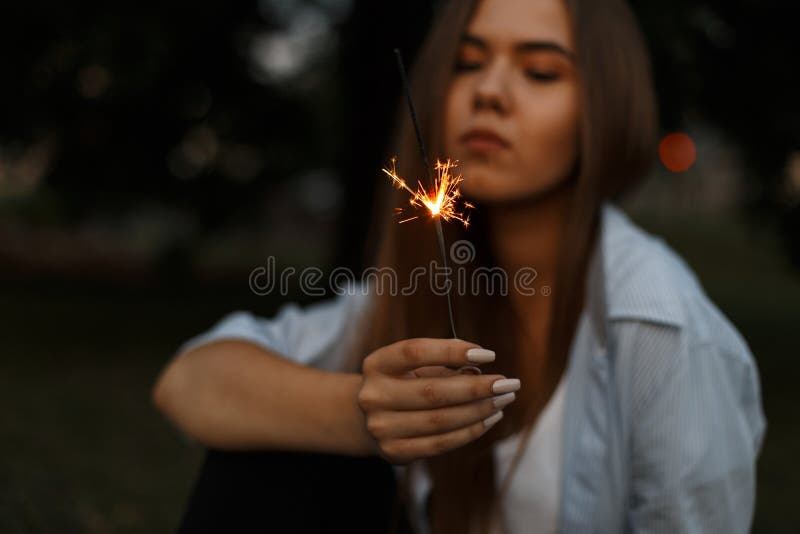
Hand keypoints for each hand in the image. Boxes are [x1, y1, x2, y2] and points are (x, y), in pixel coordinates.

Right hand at [356, 338, 519, 464]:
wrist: (369, 418)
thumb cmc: (403, 383)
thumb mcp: (414, 366)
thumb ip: (443, 364)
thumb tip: (480, 370)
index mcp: (376, 364)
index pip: (415, 351)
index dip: (452, 351)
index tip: (489, 355)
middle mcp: (373, 396)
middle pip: (432, 391)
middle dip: (477, 387)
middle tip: (509, 383)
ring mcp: (381, 428)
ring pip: (440, 420)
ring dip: (479, 410)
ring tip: (504, 399)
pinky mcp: (394, 452)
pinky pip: (440, 443)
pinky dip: (470, 431)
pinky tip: (489, 418)